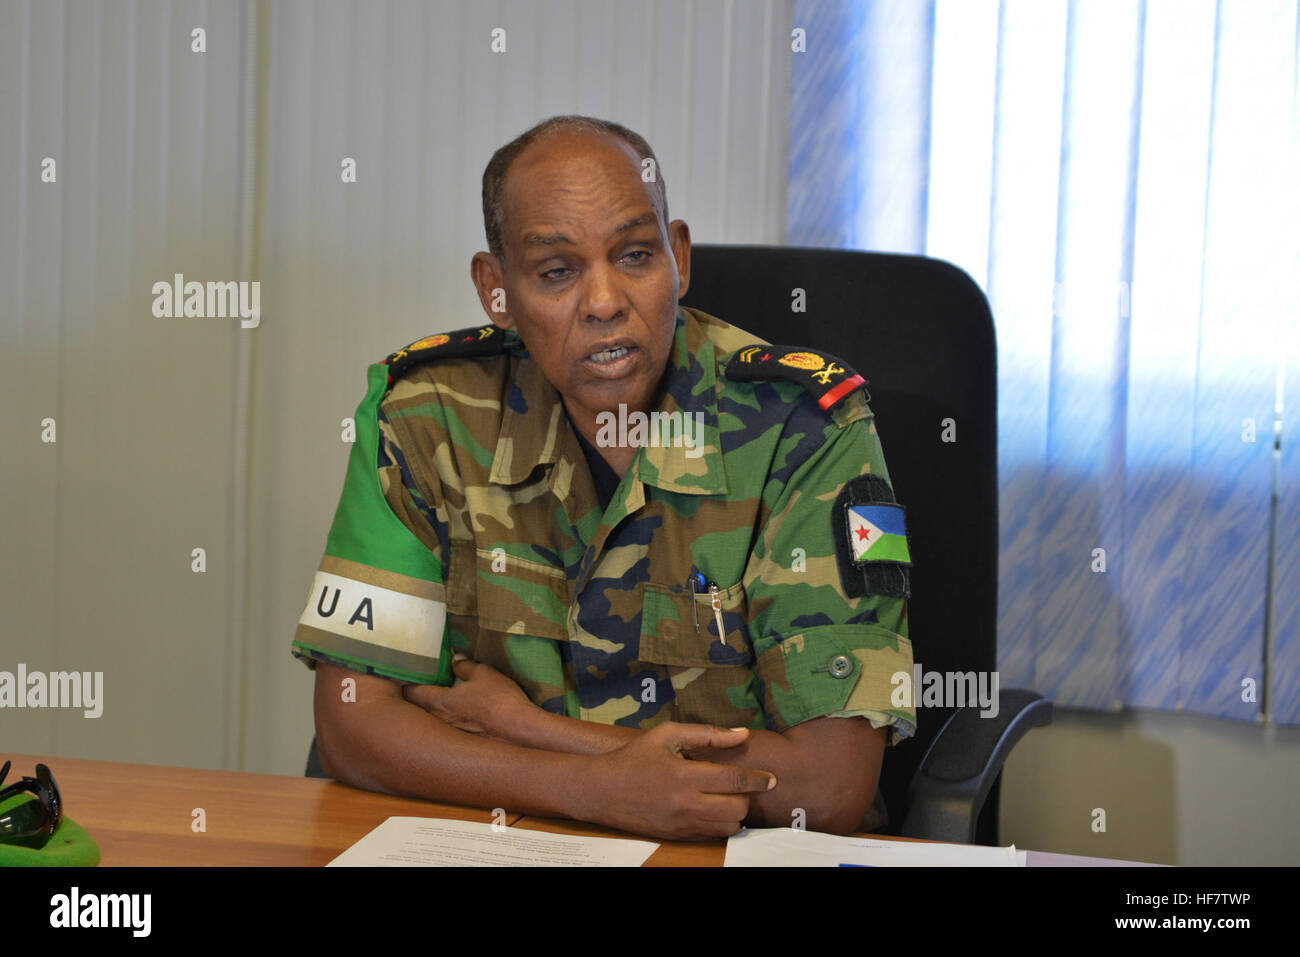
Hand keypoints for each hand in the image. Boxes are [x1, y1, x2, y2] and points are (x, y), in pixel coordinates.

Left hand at [401, 655, 533, 738]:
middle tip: (422, 685)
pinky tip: (461, 717)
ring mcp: (450, 736)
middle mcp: (439, 722)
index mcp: (439, 702)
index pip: (410, 693)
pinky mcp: (463, 745)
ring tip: (441, 701)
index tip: (409, 674)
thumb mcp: (485, 674)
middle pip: (417, 710)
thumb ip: (465, 666)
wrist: (521, 734)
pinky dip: (447, 724)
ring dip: (432, 712)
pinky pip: (446, 732)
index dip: (406, 682)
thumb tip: (455, 659)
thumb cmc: (501, 701)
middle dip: (416, 698)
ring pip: (431, 722)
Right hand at [581, 722, 776, 840]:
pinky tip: (713, 809)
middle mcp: (686, 804)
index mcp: (684, 775)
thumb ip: (708, 734)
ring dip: (734, 812)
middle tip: (741, 784)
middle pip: (737, 808)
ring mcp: (682, 824)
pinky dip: (720, 824)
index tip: (772, 779)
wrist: (601, 791)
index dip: (758, 779)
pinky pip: (713, 836)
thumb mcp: (667, 735)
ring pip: (729, 827)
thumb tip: (742, 734)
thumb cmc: (635, 758)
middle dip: (746, 796)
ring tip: (726, 796)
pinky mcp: (678, 836)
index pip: (734, 780)